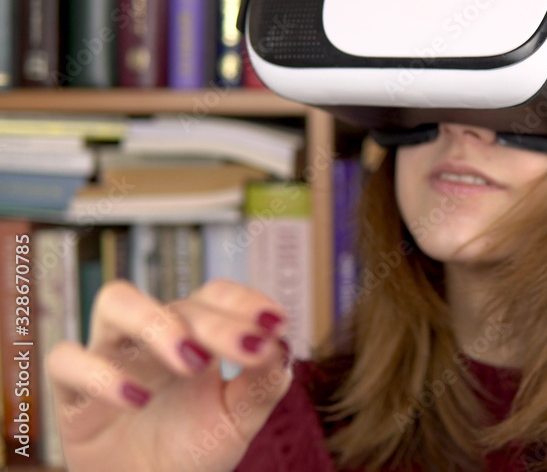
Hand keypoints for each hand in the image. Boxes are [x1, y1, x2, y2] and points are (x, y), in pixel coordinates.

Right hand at [46, 279, 291, 471]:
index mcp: (196, 335)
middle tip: (248, 352)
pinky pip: (67, 360)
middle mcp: (152, 336)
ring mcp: (111, 356)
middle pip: (177, 302)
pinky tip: (137, 399)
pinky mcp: (72, 391)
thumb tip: (281, 346)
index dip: (244, 300)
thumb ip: (263, 383)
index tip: (277, 322)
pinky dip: (99, 374)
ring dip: (156, 323)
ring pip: (116, 301)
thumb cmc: (195, 449)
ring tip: (191, 361)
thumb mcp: (239, 419)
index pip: (216, 295)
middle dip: (217, 324)